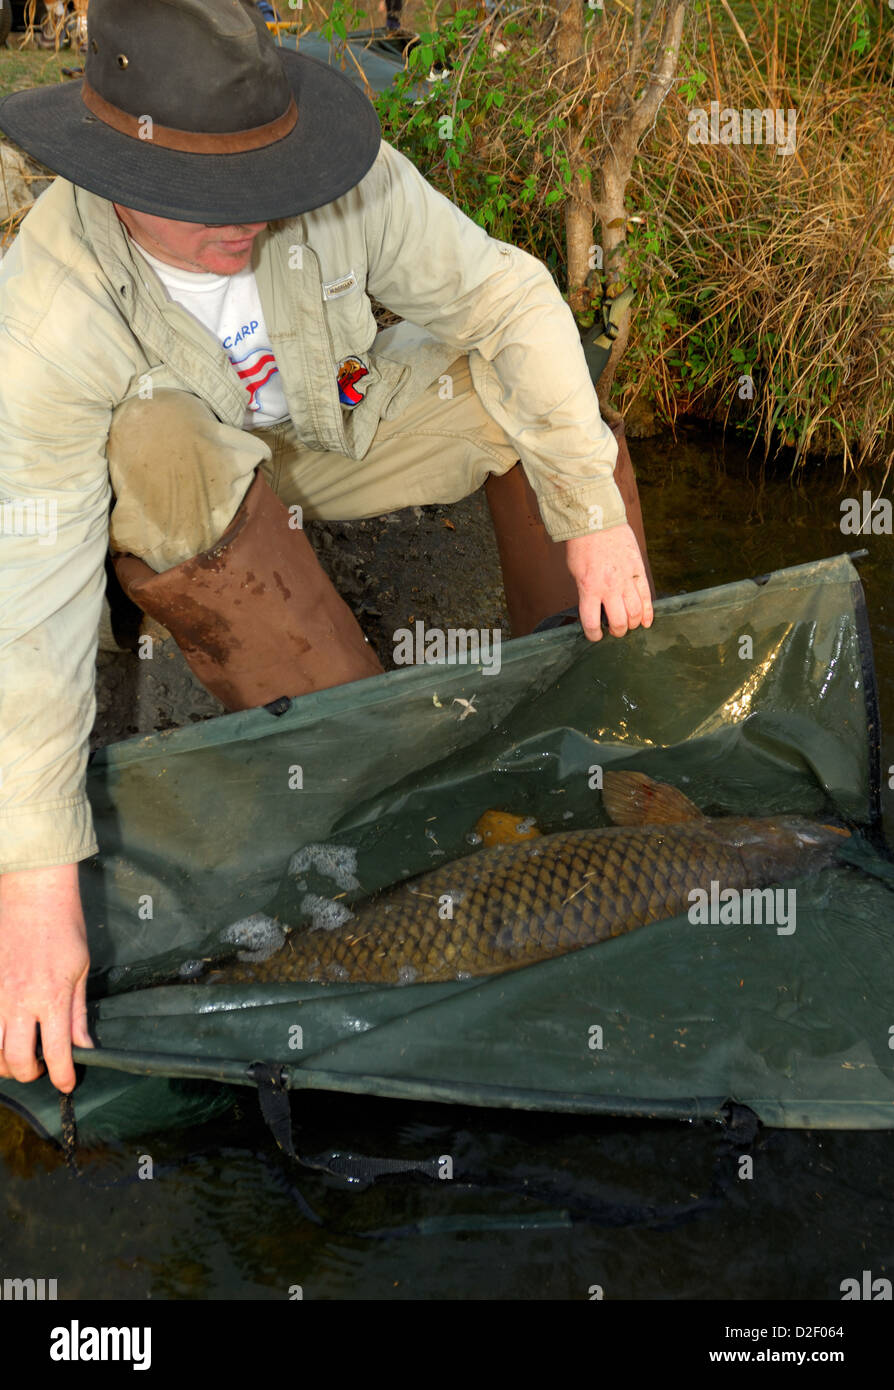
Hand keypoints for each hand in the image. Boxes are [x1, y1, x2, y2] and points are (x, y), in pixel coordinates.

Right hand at [0, 864, 92, 1092]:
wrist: (34, 893)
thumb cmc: (64, 926)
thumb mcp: (81, 969)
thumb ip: (78, 1011)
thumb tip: (83, 1044)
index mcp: (53, 997)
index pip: (57, 1052)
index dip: (62, 1076)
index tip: (66, 1085)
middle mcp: (21, 1001)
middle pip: (16, 1060)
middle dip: (30, 1074)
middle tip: (41, 1069)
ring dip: (4, 1062)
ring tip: (18, 1056)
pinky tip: (2, 1037)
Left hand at [565, 524, 653, 641]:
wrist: (597, 521)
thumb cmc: (582, 546)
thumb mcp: (576, 572)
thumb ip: (586, 592)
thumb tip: (594, 609)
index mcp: (589, 588)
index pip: (592, 622)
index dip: (594, 635)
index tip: (595, 637)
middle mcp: (609, 587)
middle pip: (619, 622)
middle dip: (617, 631)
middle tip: (615, 631)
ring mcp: (626, 579)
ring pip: (635, 612)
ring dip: (632, 624)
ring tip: (629, 626)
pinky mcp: (638, 571)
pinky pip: (646, 597)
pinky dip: (648, 613)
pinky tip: (646, 622)